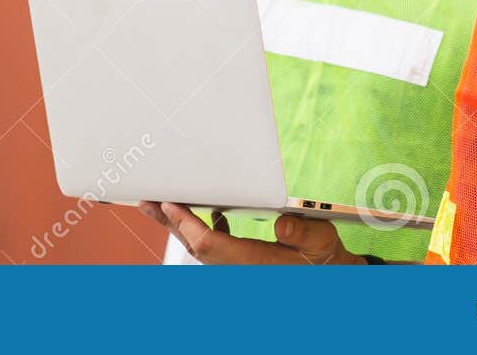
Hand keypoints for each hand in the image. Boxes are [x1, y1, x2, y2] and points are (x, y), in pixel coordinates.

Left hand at [138, 202, 365, 264]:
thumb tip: (282, 225)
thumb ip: (303, 233)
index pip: (210, 245)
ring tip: (160, 205)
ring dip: (180, 224)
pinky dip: (204, 227)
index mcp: (254, 262)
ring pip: (201, 245)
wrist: (328, 275)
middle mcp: (240, 266)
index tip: (170, 204)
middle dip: (171, 223)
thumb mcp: (321, 243)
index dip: (187, 225)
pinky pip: (215, 244)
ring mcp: (238, 264)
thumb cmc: (324, 259)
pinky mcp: (243, 259)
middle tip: (148, 201)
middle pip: (196, 245)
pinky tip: (207, 212)